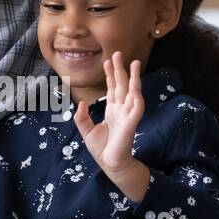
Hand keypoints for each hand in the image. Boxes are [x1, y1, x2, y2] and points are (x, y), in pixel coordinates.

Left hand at [73, 51, 144, 174]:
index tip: (108, 60)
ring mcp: (127, 115)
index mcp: (112, 110)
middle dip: (120, 69)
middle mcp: (121, 109)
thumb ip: (82, 117)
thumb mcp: (86, 130)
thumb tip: (81, 103)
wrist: (110, 164)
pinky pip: (136, 109)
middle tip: (119, 53)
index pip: (113, 88)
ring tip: (134, 64)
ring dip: (134, 78)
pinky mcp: (131, 124)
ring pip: (132, 92)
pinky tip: (136, 87)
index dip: (110, 74)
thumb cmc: (101, 149)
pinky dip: (137, 98)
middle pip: (122, 85)